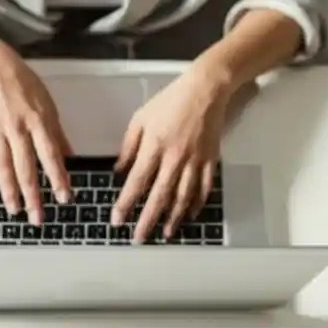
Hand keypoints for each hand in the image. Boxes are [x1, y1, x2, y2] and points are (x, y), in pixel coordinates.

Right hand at [0, 43, 73, 225]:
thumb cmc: (22, 83)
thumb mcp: (48, 105)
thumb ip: (57, 134)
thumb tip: (71, 157)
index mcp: (38, 121)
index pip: (51, 155)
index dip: (58, 178)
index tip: (65, 197)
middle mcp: (18, 128)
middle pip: (26, 167)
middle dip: (33, 195)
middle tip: (38, 217)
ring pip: (4, 167)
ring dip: (9, 192)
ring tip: (14, 210)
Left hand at [111, 65, 234, 242]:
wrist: (205, 90)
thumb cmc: (171, 101)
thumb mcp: (140, 118)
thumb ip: (128, 146)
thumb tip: (119, 170)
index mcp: (154, 146)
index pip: (137, 182)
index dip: (126, 203)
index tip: (117, 219)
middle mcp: (175, 158)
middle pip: (159, 196)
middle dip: (147, 220)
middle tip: (139, 237)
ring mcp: (195, 161)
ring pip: (183, 197)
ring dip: (173, 218)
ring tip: (165, 233)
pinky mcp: (210, 160)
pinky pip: (204, 188)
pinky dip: (197, 204)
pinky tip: (190, 215)